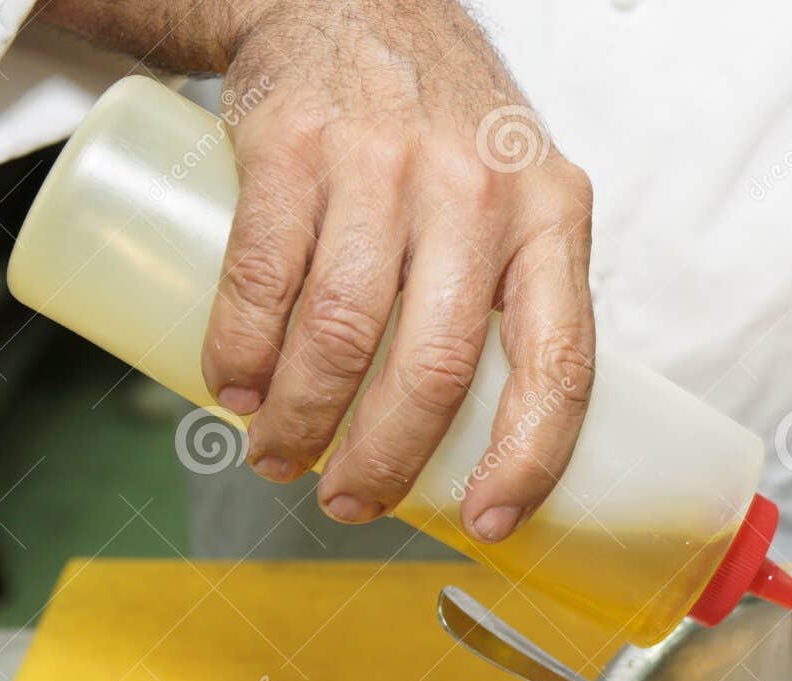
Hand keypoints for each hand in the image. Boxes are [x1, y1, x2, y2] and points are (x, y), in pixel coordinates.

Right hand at [196, 1, 595, 538]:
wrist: (358, 2)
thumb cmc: (445, 132)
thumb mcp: (520, 198)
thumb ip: (520, 295)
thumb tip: (493, 438)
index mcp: (553, 218)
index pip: (560, 364)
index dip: (527, 459)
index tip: (487, 519)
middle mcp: (477, 192)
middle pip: (434, 368)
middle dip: (382, 460)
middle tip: (348, 502)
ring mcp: (384, 166)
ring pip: (339, 334)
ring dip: (299, 421)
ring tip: (277, 455)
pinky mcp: (294, 146)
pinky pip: (261, 277)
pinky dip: (237, 353)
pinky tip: (231, 389)